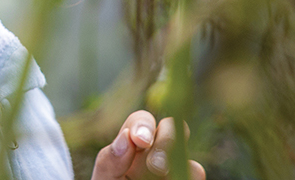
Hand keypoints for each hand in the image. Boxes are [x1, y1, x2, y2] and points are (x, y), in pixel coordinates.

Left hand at [91, 111, 205, 178]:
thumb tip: (127, 138)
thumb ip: (110, 160)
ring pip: (191, 164)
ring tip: (163, 176)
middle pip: (173, 130)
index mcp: (131, 147)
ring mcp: (174, 176)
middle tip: (155, 165)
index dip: (144, 124)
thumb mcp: (102, 179)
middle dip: (168, 140)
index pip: (142, 121)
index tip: (140, 140)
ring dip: (181, 167)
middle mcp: (156, 156)